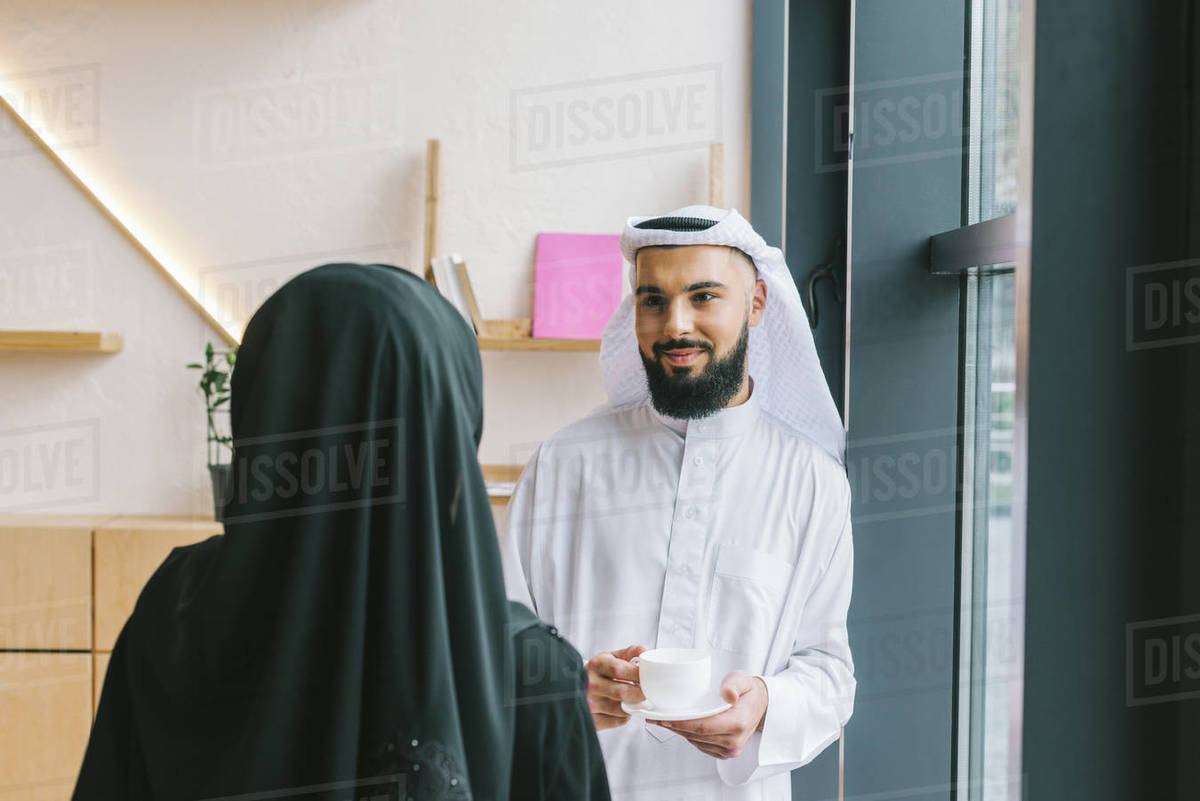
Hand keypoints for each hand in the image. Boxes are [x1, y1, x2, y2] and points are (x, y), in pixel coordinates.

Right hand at [585, 644, 646, 729]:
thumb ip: (630, 652)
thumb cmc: (598, 671)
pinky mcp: (593, 720)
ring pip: (622, 709)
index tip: (650, 677)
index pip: (620, 670)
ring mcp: (590, 704)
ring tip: (634, 698)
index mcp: (596, 665)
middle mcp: (590, 684)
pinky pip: (618, 721)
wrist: (574, 687)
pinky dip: (626, 716)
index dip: (638, 674)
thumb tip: (646, 652)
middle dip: (640, 693)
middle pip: (623, 693)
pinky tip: (622, 708)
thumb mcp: (610, 657)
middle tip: (648, 692)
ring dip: (634, 705)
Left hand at [648, 670, 767, 758]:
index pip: (702, 726)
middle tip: (653, 716)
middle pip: (695, 735)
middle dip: (672, 726)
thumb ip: (734, 684)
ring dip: (677, 731)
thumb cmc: (748, 691)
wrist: (759, 705)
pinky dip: (687, 735)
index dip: (680, 723)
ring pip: (695, 741)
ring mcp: (729, 749)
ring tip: (660, 719)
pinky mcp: (723, 752)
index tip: (662, 717)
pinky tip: (676, 726)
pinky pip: (699, 745)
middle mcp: (733, 741)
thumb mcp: (743, 679)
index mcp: (737, 723)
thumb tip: (727, 694)